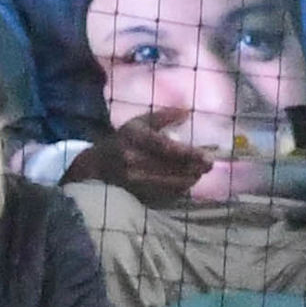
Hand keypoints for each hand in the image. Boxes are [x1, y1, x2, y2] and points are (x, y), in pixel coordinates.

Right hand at [68, 108, 207, 206]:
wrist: (96, 165)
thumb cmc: (122, 140)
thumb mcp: (138, 122)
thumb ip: (163, 116)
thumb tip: (187, 112)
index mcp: (135, 139)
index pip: (167, 148)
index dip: (189, 154)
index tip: (207, 156)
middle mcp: (133, 161)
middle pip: (172, 168)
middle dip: (194, 168)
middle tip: (209, 164)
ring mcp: (133, 180)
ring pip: (170, 184)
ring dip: (189, 179)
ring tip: (199, 172)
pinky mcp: (135, 193)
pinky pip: (163, 194)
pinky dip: (178, 189)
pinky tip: (186, 182)